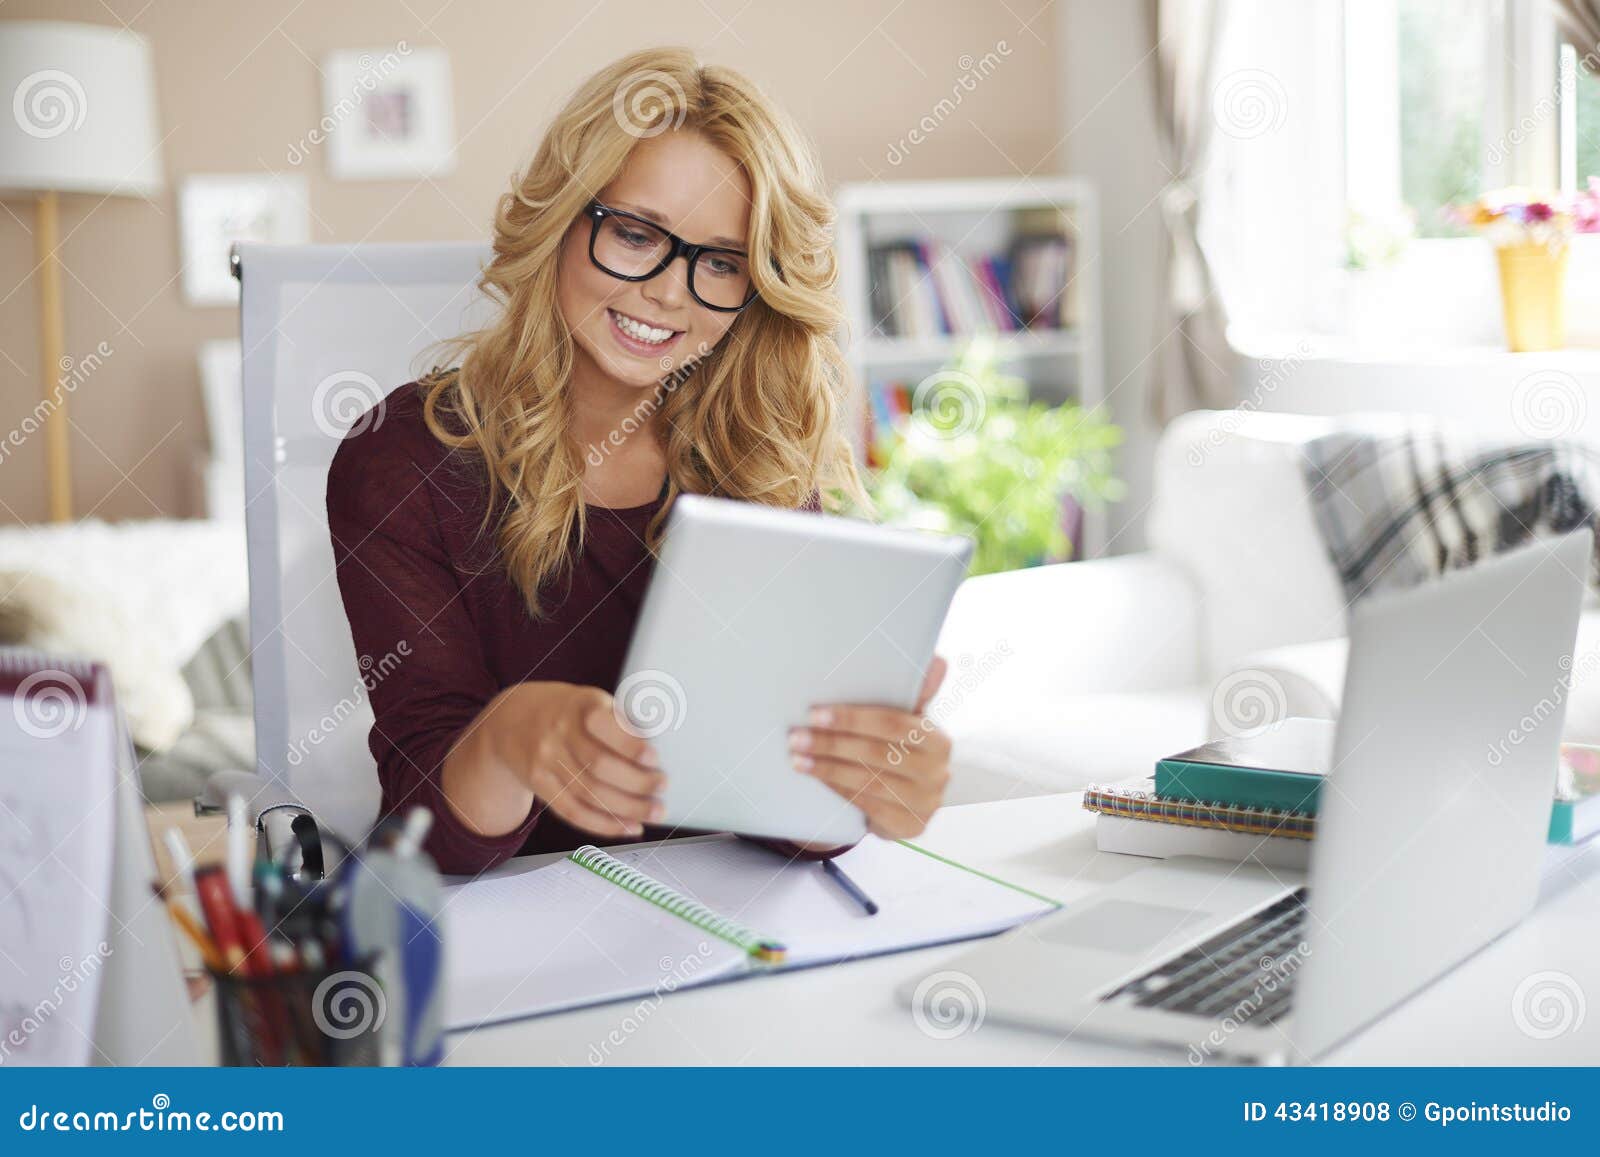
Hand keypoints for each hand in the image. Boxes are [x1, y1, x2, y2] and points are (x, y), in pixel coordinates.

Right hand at [509, 682, 666, 837]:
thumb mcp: (592, 701)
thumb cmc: (569, 711)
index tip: (654, 757)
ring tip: (655, 812)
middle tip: (662, 787)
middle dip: (636, 781)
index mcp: (578, 705)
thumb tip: (663, 747)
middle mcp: (558, 732)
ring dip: (627, 808)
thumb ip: (620, 721)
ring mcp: (546, 760)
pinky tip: (628, 826)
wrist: (512, 719)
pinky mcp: (540, 784)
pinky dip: (604, 824)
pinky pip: (572, 811)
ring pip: (589, 793)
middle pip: (598, 765)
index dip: (628, 743)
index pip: (600, 724)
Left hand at [789, 656, 951, 839]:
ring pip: (867, 780)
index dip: (853, 719)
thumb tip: (937, 661)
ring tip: (797, 757)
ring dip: (827, 768)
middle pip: (876, 753)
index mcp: (938, 739)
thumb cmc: (901, 752)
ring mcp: (926, 802)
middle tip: (797, 737)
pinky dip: (836, 787)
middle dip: (831, 743)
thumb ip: (915, 694)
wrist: (907, 802)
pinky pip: (866, 803)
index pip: (893, 724)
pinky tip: (816, 776)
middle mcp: (937, 772)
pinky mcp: (910, 825)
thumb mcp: (908, 724)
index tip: (815, 713)